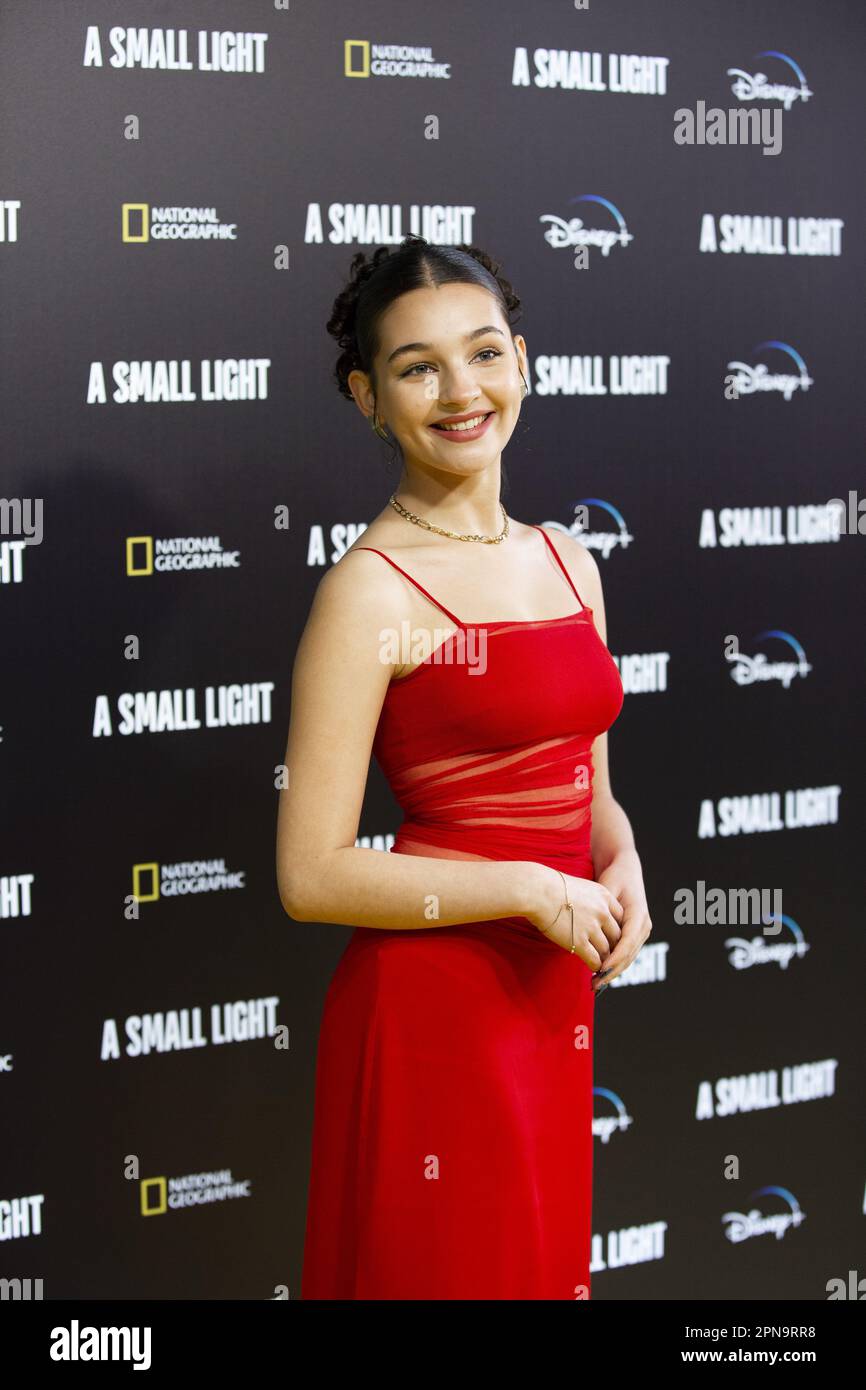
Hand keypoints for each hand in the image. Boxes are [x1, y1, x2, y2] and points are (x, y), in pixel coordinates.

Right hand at [528, 865, 623, 969]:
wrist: (537, 891)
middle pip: (617, 935)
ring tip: (602, 966)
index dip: (617, 929)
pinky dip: (595, 966)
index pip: (621, 917)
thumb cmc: (550, 887)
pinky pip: (594, 959)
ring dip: (605, 960)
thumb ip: (590, 900)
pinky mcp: (579, 941)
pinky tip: (593, 969)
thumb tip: (587, 912)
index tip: (612, 936)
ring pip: (607, 950)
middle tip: (611, 955)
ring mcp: (592, 927)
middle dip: (614, 947)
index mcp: (604, 896)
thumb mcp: (579, 887)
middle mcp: (602, 912)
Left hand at [591, 850, 651, 992]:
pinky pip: (624, 953)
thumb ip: (603, 909)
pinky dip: (613, 965)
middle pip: (629, 955)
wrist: (625, 870)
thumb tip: (594, 928)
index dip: (614, 958)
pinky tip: (599, 974)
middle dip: (612, 971)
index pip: (627, 943)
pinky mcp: (634, 934)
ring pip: (628, 958)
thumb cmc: (614, 877)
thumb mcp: (607, 889)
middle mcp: (643, 926)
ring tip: (595, 983)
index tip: (601, 970)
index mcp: (638, 915)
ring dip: (612, 972)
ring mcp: (641, 931)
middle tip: (595, 984)